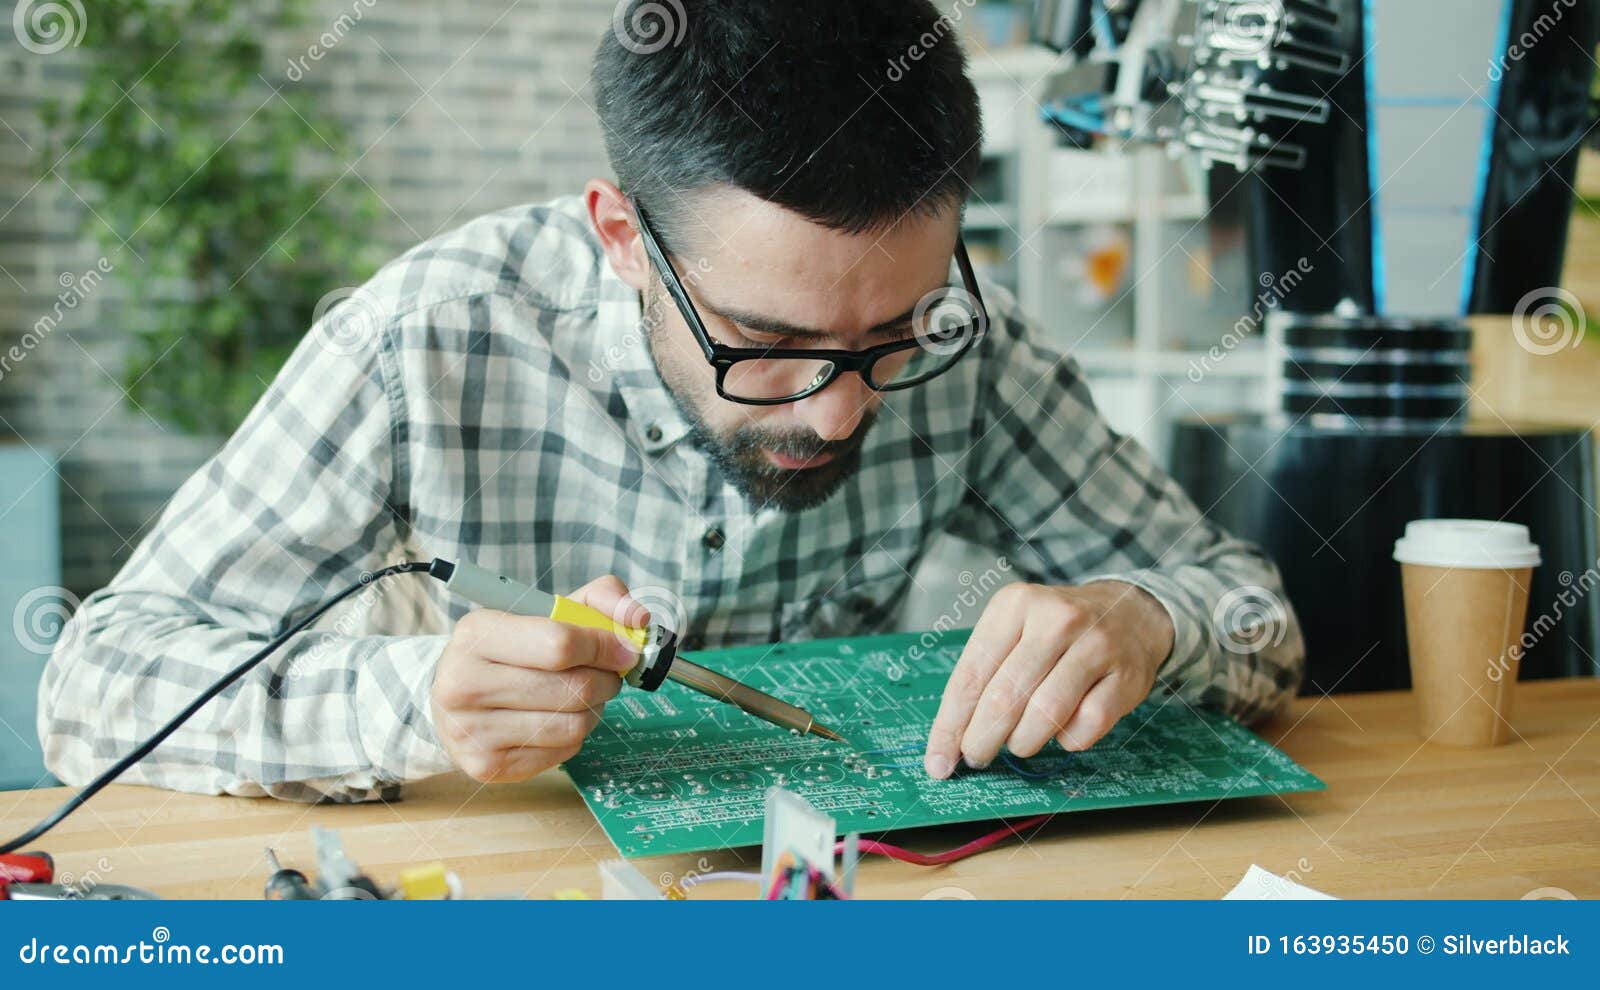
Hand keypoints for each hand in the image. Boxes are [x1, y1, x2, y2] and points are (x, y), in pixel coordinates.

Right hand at [429, 575, 646, 781]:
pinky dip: (576, 735)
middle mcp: (464, 684)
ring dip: (595, 708)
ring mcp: (472, 731)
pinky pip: (563, 751)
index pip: (560, 644)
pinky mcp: (488, 766)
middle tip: (608, 674)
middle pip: (573, 688)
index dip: (605, 647)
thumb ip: (598, 599)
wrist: (455, 700)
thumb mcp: (547, 611)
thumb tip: (637, 618)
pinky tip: (559, 718)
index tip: (625, 650)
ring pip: (574, 724)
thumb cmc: (512, 650)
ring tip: (584, 695)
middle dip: (607, 680)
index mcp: (476, 634)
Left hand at [924, 581, 1173, 778]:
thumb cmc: (1056, 633)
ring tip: (1019, 743)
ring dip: (1023, 742)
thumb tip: (949, 744)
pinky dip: (1067, 740)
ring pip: (1045, 714)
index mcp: (1015, 605)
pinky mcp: (1125, 677)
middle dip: (982, 740)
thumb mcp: (1014, 632)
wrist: (1129, 613)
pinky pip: (1086, 727)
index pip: (971, 676)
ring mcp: (1096, 646)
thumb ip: (983, 679)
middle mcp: (1056, 619)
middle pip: (1005, 698)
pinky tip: (1062, 731)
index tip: (938, 761)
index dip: (950, 725)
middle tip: (976, 757)